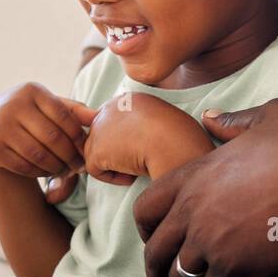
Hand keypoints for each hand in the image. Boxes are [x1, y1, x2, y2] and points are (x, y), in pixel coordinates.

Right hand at [0, 82, 86, 185]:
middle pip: (52, 137)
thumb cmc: (30, 114)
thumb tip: (99, 116)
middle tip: (79, 166)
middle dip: (70, 156)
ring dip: (56, 167)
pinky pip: (24, 166)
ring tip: (65, 170)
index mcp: (32, 90)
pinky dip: (39, 172)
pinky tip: (47, 172)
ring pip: (38, 155)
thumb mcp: (49, 105)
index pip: (63, 116)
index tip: (86, 150)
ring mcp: (0, 127)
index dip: (78, 136)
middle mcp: (13, 105)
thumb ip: (74, 111)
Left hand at [72, 92, 213, 187]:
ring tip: (139, 168)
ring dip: (116, 164)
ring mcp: (100, 127)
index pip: (115, 119)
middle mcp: (111, 107)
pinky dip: (113, 178)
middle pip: (102, 135)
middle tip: (140, 160)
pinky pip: (95, 170)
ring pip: (97, 152)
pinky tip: (133, 176)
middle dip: (116, 150)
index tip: (143, 149)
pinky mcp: (96, 149)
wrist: (175, 144)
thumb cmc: (182, 138)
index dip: (125, 139)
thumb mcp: (164, 123)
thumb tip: (136, 143)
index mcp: (130, 99)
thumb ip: (144, 126)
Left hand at [133, 99, 277, 276]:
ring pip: (179, 275)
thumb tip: (210, 118)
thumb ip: (234, 121)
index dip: (147, 227)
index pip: (148, 206)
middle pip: (155, 248)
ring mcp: (209, 240)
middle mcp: (193, 209)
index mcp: (196, 175)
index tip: (154, 238)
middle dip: (155, 268)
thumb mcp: (268, 117)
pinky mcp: (233, 266)